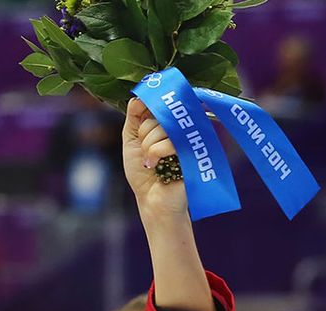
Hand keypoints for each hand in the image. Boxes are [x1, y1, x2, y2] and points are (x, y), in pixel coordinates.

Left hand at [122, 98, 188, 221]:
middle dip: (145, 135)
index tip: (141, 125)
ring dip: (149, 148)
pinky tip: (157, 167)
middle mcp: (180, 126)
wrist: (153, 200)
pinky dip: (156, 155)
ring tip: (152, 162)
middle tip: (146, 152)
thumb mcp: (132, 141)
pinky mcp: (194, 150)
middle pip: (159, 113)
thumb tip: (138, 96)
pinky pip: (170, 142)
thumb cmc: (143, 172)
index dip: (148, 109)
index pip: (160, 101)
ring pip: (162, 127)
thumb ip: (134, 117)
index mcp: (167, 121)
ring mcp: (189, 137)